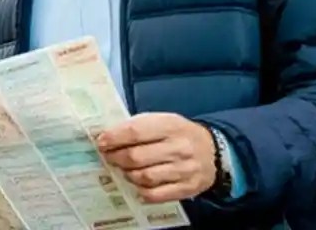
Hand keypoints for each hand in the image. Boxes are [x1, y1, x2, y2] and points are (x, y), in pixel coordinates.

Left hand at [95, 112, 216, 203]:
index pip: (135, 131)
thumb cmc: (180, 134)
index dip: (114, 138)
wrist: (213, 151)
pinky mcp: (187, 188)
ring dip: (128, 174)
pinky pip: (156, 194)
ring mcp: (184, 170)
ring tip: (124, 169)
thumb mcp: (164, 120)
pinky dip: (141, 191)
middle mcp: (178, 148)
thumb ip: (139, 126)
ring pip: (145, 177)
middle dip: (116, 158)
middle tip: (109, 157)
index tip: (101, 142)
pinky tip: (137, 184)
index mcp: (170, 125)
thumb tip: (108, 136)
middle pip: (137, 157)